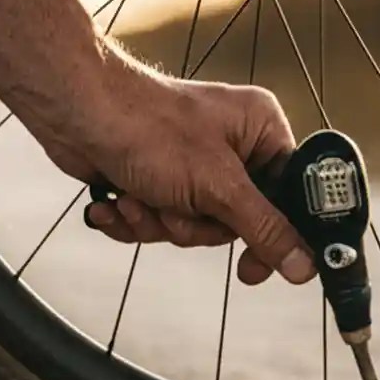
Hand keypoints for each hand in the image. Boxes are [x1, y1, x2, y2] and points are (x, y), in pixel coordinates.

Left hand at [15, 46, 315, 286]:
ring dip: (160, 223)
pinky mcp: (158, 179)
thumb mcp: (218, 187)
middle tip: (177, 208)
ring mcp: (193, 164)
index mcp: (260, 130)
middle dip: (194, 225)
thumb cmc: (146, 126)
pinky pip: (162, 223)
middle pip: (236, 221)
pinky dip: (137, 219)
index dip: (272, 234)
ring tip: (139, 197)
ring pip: (194, 227)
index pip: (289, 196)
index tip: (253, 267)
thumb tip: (305, 265)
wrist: (74, 112)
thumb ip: (264, 229)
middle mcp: (232, 145)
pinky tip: (118, 201)